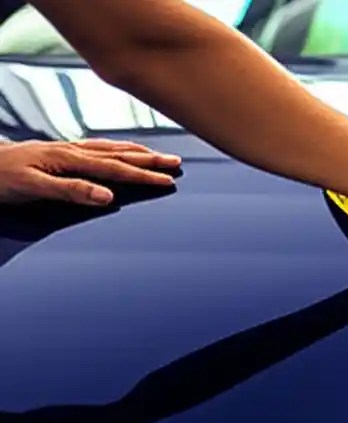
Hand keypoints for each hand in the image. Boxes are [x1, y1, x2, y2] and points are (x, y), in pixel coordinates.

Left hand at [0, 139, 181, 205]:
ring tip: (158, 155)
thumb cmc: (0, 177)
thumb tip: (107, 196)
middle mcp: (70, 150)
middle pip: (118, 154)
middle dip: (149, 159)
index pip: (114, 168)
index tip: (167, 180)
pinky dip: (115, 147)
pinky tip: (120, 150)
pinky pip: (96, 147)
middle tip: (176, 163)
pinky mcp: (59, 151)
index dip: (143, 176)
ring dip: (136, 152)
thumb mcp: (33, 187)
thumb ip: (71, 191)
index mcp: (67, 159)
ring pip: (109, 148)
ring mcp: (65, 148)